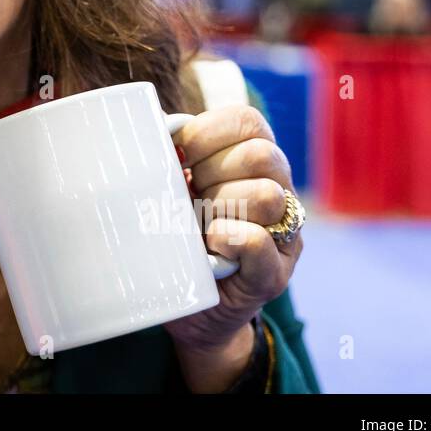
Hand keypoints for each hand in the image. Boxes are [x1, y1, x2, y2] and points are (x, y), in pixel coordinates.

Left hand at [161, 103, 302, 373]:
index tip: (178, 153)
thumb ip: (169, 157)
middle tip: (189, 194)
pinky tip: (210, 242)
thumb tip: (147, 126)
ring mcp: (283, 235)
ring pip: (268, 196)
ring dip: (221, 205)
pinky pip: (260, 242)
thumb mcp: (170, 190)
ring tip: (198, 223)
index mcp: (255, 162)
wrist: (189, 309)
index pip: (248, 121)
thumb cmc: (176, 236)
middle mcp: (280, 192)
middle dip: (212, 170)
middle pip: (262, 155)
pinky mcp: (274, 274)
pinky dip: (230, 237)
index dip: (208, 131)